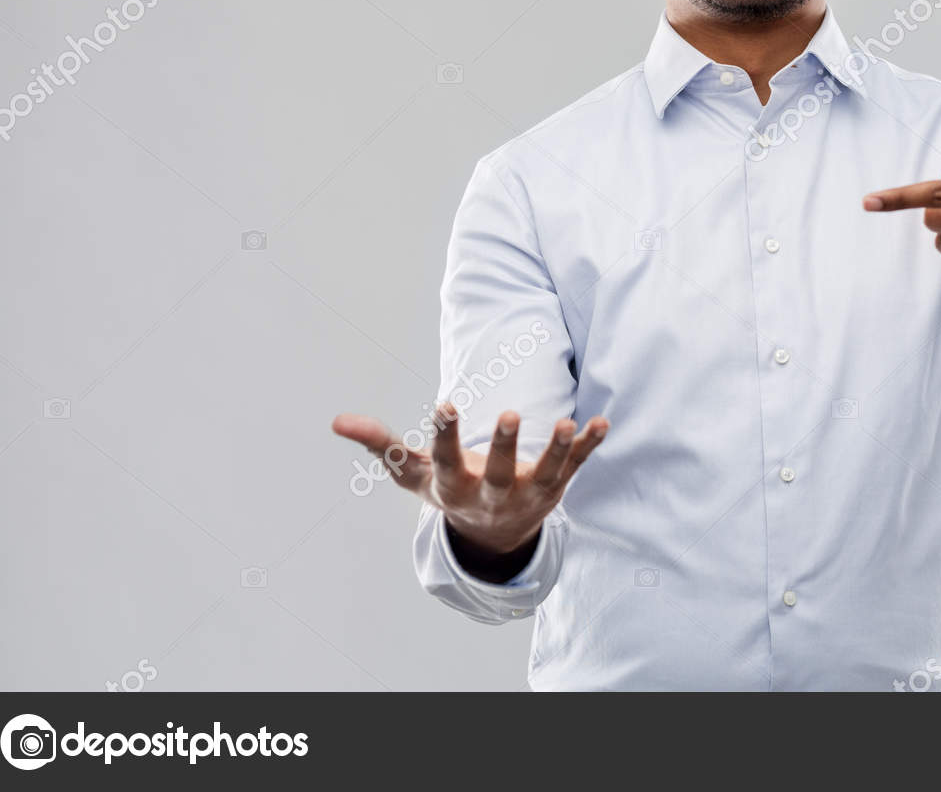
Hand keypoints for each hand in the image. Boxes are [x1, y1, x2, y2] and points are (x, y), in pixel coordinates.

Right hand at [331, 405, 608, 554]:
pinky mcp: (557, 485)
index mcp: (456, 487)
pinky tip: (602, 422)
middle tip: (510, 414)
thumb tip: (338, 421)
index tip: (445, 405)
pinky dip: (589, 445)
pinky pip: (577, 465)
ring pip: (547, 472)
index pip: (447, 461)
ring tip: (566, 423)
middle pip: (501, 473)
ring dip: (558, 450)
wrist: (493, 536)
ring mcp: (529, 492)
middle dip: (506, 446)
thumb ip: (381, 445)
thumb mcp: (414, 474)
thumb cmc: (449, 490)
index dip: (446, 435)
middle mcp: (493, 494)